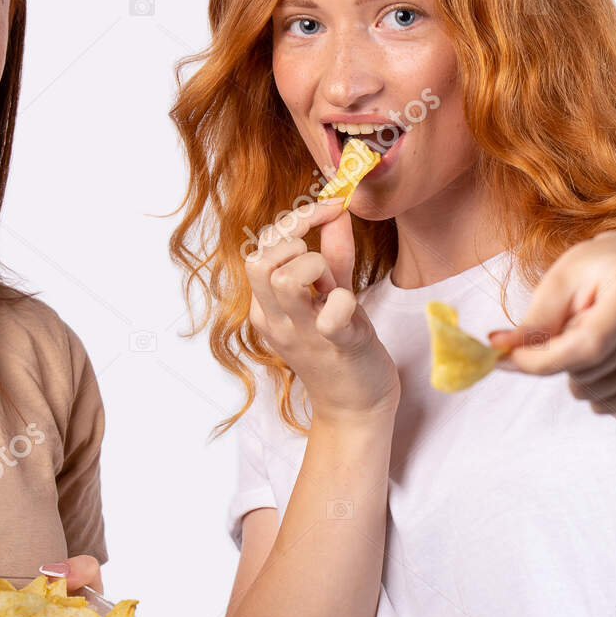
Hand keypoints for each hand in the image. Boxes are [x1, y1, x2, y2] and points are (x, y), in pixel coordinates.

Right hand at [244, 199, 398, 424]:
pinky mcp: (337, 346)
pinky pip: (332, 315)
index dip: (294, 220)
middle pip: (259, 262)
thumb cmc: (341, 348)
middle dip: (293, 238)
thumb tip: (338, 209)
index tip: (329, 210)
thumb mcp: (332, 293)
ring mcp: (304, 336)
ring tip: (331, 280)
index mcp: (268, 307)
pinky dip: (344, 300)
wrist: (356, 408)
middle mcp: (277, 321)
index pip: (259, 249)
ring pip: (284, 280)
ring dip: (313, 264)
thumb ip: (334, 252)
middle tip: (321, 250)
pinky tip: (350, 304)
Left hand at [488, 231, 615, 424]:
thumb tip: (498, 350)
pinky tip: (605, 363)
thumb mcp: (559, 282)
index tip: (509, 359)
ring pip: (598, 393)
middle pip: (589, 371)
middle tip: (573, 326)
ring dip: (578, 376)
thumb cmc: (594, 274)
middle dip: (560, 358)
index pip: (590, 344)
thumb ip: (534, 322)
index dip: (543, 359)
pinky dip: (597, 393)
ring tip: (593, 339)